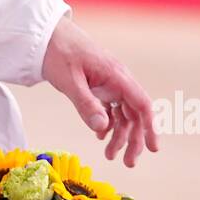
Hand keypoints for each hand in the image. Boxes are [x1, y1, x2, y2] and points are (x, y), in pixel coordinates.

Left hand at [41, 17, 159, 167]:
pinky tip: (100, 136)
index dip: (150, 127)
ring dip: (119, 136)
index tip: (153, 148)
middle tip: (128, 163)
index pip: (142, 104)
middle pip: (134, 114)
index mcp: (116, 76)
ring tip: (109, 156)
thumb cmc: (58, 53)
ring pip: (122, 114)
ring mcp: (108, 84)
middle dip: (134, 139)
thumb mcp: (69, 81)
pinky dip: (108, 124)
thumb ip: (86, 105)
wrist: (46, 36)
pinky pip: (109, 109)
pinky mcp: (97, 86)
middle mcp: (117, 80)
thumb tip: (102, 129)